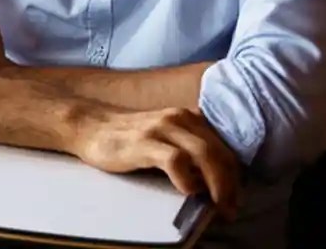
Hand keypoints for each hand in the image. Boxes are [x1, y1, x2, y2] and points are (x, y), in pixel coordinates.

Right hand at [73, 106, 240, 220]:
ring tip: (216, 204)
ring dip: (217, 184)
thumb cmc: (128, 136)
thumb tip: (213, 178)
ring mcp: (161, 129)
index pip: (224, 146)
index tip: (235, 198)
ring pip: (204, 154)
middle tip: (230, 208)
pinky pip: (175, 160)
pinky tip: (186, 191)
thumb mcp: (165, 134)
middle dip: (231, 184)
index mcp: (188, 117)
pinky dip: (186, 178)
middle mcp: (179, 118)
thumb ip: (188, 145)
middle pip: (219, 151)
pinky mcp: (143, 142)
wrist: (89, 126)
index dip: (236, 175)